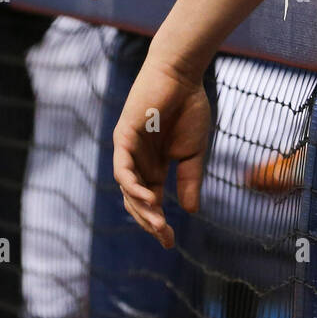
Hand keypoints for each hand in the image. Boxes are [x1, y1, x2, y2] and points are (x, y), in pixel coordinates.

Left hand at [112, 51, 212, 248]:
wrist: (182, 75)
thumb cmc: (188, 108)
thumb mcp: (193, 152)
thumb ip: (189, 180)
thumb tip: (190, 211)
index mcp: (154, 165)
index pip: (150, 201)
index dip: (158, 222)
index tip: (169, 242)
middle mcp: (138, 161)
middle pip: (136, 200)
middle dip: (150, 221)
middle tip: (165, 236)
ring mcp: (128, 149)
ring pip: (127, 189)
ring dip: (141, 208)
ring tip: (158, 222)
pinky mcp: (123, 136)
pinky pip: (123, 168)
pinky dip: (132, 185)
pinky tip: (148, 198)